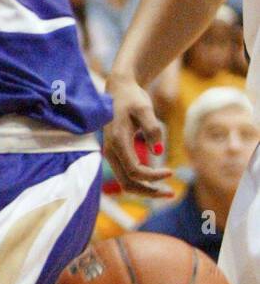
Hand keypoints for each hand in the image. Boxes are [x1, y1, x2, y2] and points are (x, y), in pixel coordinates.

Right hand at [104, 69, 173, 197]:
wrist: (118, 89)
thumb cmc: (132, 98)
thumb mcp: (144, 108)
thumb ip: (152, 128)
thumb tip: (158, 151)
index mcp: (117, 141)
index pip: (135, 171)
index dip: (154, 176)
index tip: (172, 171)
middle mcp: (111, 150)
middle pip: (127, 183)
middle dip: (149, 192)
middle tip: (171, 193)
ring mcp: (111, 152)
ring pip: (125, 181)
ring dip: (145, 189)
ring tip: (167, 191)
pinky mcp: (116, 152)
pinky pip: (126, 174)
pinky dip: (141, 181)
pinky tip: (156, 180)